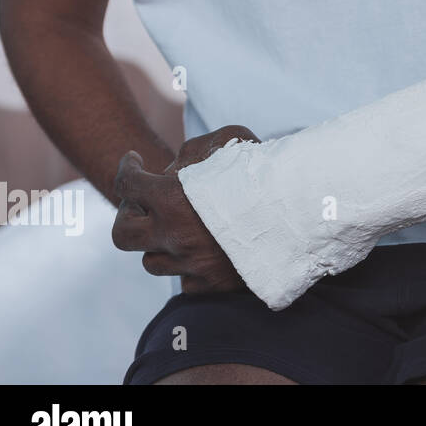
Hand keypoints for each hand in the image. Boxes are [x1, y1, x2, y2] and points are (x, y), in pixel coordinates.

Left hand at [111, 125, 258, 293]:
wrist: (303, 213)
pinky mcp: (209, 285)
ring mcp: (189, 265)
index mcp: (171, 199)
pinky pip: (183, 280)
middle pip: (122, 234)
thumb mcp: (231, 140)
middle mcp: (173, 236)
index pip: (127, 183)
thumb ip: (195, 150)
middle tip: (142, 204)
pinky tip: (201, 250)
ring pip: (151, 261)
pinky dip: (187, 266)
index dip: (126, 168)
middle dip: (127, 215)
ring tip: (177, 228)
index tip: (133, 162)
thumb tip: (173, 169)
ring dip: (158, 243)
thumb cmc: (268, 171)